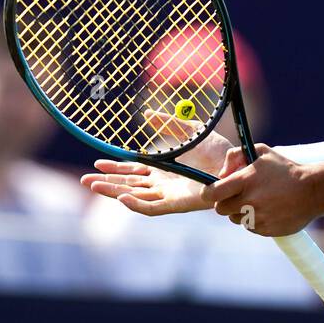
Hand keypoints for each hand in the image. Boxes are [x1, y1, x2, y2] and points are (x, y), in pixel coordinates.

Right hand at [80, 110, 233, 215]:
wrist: (237, 165)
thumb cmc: (219, 151)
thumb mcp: (190, 132)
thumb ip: (169, 125)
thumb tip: (147, 114)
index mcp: (164, 169)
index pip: (133, 171)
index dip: (115, 168)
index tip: (97, 163)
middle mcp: (164, 184)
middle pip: (128, 185)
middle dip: (107, 182)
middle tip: (85, 180)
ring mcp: (169, 195)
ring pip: (134, 197)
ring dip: (114, 192)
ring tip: (93, 186)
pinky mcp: (178, 205)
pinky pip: (152, 208)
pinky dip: (136, 205)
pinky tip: (122, 198)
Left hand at [201, 144, 320, 236]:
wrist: (313, 191)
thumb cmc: (285, 169)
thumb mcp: (261, 152)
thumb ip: (236, 156)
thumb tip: (220, 174)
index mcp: (245, 181)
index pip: (212, 193)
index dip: (208, 193)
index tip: (211, 191)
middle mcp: (249, 201)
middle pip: (221, 209)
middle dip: (225, 202)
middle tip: (238, 195)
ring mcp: (258, 217)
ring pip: (236, 219)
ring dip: (241, 211)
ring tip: (258, 200)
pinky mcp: (266, 230)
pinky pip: (251, 227)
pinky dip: (255, 220)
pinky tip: (269, 209)